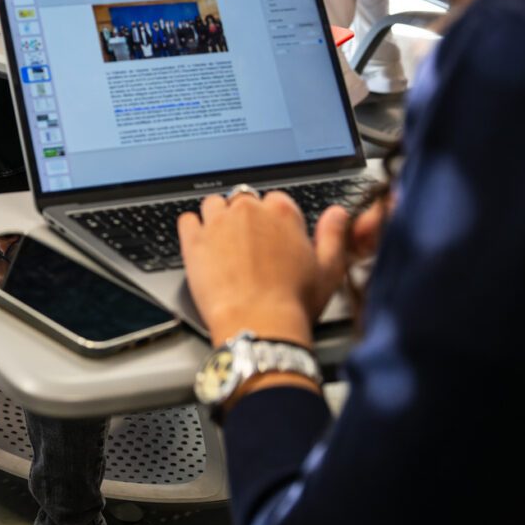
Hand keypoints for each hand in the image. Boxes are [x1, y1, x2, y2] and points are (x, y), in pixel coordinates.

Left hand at [177, 191, 328, 345]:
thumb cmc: (293, 303)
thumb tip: (337, 213)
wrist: (259, 324)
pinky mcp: (194, 241)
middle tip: (249, 245)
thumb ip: (332, 236)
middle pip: (243, 200)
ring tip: (224, 243)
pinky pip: (187, 220)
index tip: (274, 237)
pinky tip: (201, 244)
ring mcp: (218, 224)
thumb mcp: (329, 270)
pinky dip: (193, 229)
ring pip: (214, 205)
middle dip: (246, 218)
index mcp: (282, 213)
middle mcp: (248, 211)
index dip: (274, 220)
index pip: (275, 200)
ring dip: (218, 218)